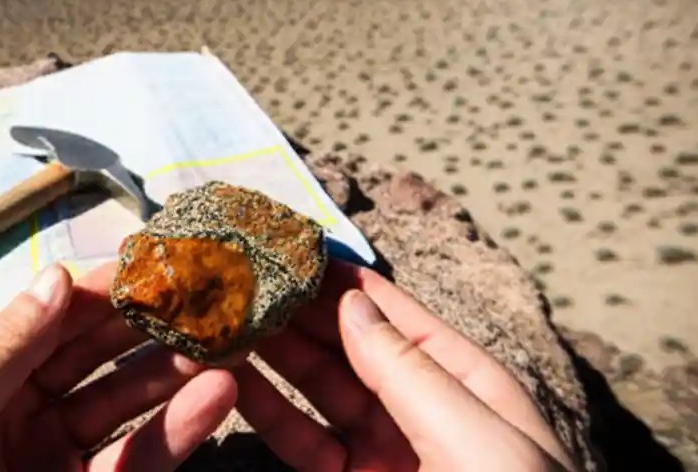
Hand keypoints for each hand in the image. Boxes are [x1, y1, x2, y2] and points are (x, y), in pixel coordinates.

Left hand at [0, 263, 235, 471]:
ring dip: (178, 373)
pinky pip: (139, 460)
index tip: (161, 260)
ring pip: (130, 404)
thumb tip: (62, 275)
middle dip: (155, 325)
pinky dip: (180, 430)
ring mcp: (58, 456)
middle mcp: (28, 407)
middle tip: (212, 297)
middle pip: (102, 357)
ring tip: (231, 343)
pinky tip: (216, 398)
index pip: (57, 320)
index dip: (108, 290)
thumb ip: (7, 343)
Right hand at [234, 260, 576, 470]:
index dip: (342, 280)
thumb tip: (353, 301)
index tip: (287, 246)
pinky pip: (306, 443)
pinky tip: (234, 381)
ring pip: (319, 392)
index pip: (396, 315)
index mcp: (468, 382)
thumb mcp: (474, 435)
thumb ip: (407, 369)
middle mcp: (424, 410)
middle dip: (297, 313)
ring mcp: (387, 455)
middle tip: (239, 278)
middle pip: (350, 347)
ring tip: (223, 320)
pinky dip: (270, 412)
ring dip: (273, 357)